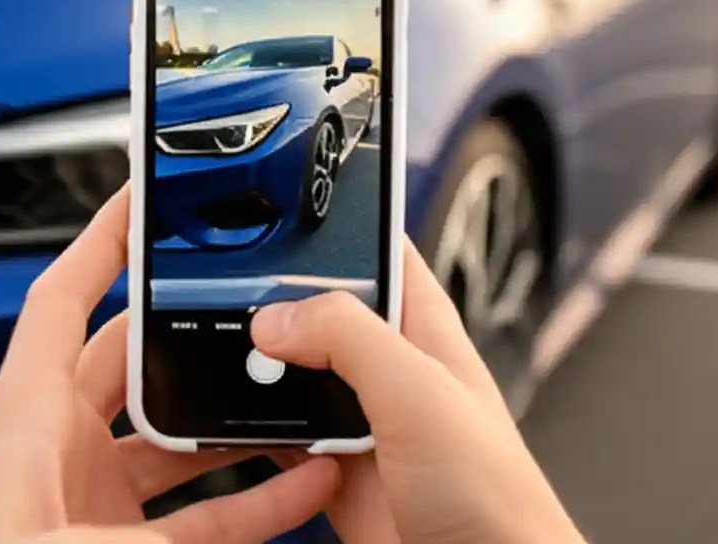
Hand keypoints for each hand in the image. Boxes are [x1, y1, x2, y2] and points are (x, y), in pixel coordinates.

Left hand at [0, 187, 339, 543]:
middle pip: (136, 363)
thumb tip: (237, 507)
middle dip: (193, 334)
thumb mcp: (59, 539)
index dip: (102, 243)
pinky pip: (199, 513)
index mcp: (24, 420)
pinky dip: (251, 499)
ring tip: (293, 399)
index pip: (62, 301)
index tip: (144, 200)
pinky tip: (303, 484)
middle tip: (252, 308)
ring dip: (234, 423)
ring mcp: (90, 502)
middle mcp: (58, 450)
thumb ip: (157, 525)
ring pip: (176, 442)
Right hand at [253, 241, 583, 543]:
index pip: (380, 254)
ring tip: (224, 353)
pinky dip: (250, 425)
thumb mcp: (420, 392)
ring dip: (259, 367)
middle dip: (278, 303)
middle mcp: (390, 369)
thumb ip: (350, 337)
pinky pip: (279, 434)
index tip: (281, 222)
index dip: (337, 233)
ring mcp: (360, 421)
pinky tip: (231, 417)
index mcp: (424, 329)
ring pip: (293, 373)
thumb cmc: (494, 495)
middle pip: (321, 312)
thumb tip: (278, 314)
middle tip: (235, 298)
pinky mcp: (332, 470)